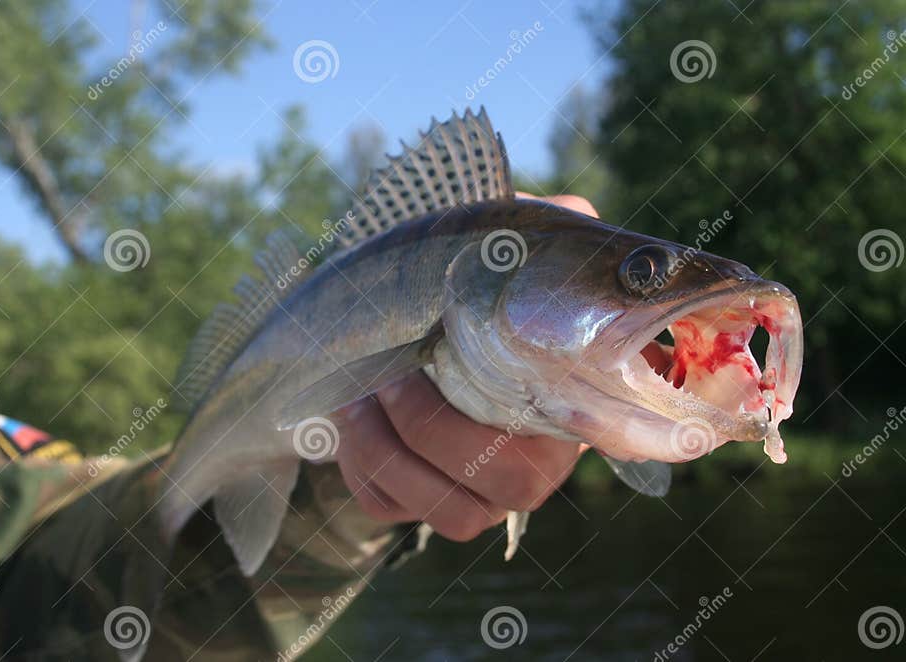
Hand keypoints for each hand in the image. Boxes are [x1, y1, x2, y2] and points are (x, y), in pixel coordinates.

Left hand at [334, 193, 596, 541]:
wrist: (401, 333)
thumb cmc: (460, 298)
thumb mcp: (496, 258)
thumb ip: (537, 232)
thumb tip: (574, 211)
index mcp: (564, 410)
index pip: (587, 442)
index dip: (548, 426)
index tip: (483, 368)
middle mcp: (530, 468)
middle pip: (513, 485)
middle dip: (442, 429)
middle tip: (402, 370)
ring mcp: (474, 496)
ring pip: (452, 515)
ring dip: (394, 451)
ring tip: (362, 391)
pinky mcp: (413, 505)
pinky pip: (391, 508)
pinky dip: (363, 464)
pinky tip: (350, 413)